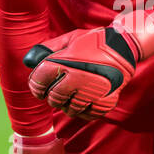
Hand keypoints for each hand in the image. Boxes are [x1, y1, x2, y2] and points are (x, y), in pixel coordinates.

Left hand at [23, 27, 137, 120]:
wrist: (125, 46)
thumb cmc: (95, 42)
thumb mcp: (70, 39)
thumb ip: (48, 49)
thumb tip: (29, 61)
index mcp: (64, 63)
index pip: (38, 82)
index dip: (36, 86)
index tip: (39, 87)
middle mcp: (77, 79)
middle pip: (53, 99)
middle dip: (52, 96)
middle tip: (58, 91)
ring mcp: (92, 93)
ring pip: (70, 110)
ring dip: (69, 104)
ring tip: (75, 93)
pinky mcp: (105, 102)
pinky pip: (87, 115)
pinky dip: (84, 110)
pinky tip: (86, 99)